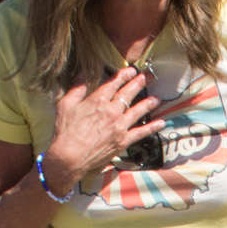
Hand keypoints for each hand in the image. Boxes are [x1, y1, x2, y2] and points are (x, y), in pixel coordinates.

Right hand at [41, 69, 154, 190]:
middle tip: (148, 76)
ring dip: (148, 103)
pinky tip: (161, 123)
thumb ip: (76, 88)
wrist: (69, 157)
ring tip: (157, 98)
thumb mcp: (65, 105)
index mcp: (98, 100)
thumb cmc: (65, 132)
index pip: (113, 84)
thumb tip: (82, 73)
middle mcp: (112, 111)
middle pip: (128, 94)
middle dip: (139, 83)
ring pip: (138, 111)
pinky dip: (152, 128)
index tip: (131, 71)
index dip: (123, 76)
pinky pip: (141, 133)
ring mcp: (119, 126)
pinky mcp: (123, 141)